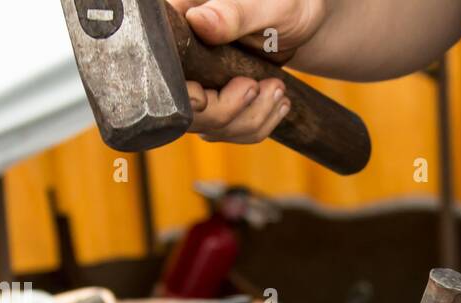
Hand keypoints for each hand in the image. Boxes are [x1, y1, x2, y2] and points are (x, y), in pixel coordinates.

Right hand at [168, 0, 329, 142]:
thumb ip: (231, 14)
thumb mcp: (263, 5)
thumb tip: (199, 22)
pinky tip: (277, 104)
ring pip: (210, 128)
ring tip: (278, 91)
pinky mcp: (215, 103)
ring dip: (251, 119)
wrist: (300, 20)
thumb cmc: (282, 2)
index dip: (180, 95)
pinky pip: (229, 131)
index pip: (160, 71)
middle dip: (228, 111)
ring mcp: (196, 85)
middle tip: (261, 86)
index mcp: (178, 25)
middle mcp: (179, 59)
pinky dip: (257, 125)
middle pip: (185, 112)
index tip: (205, 96)